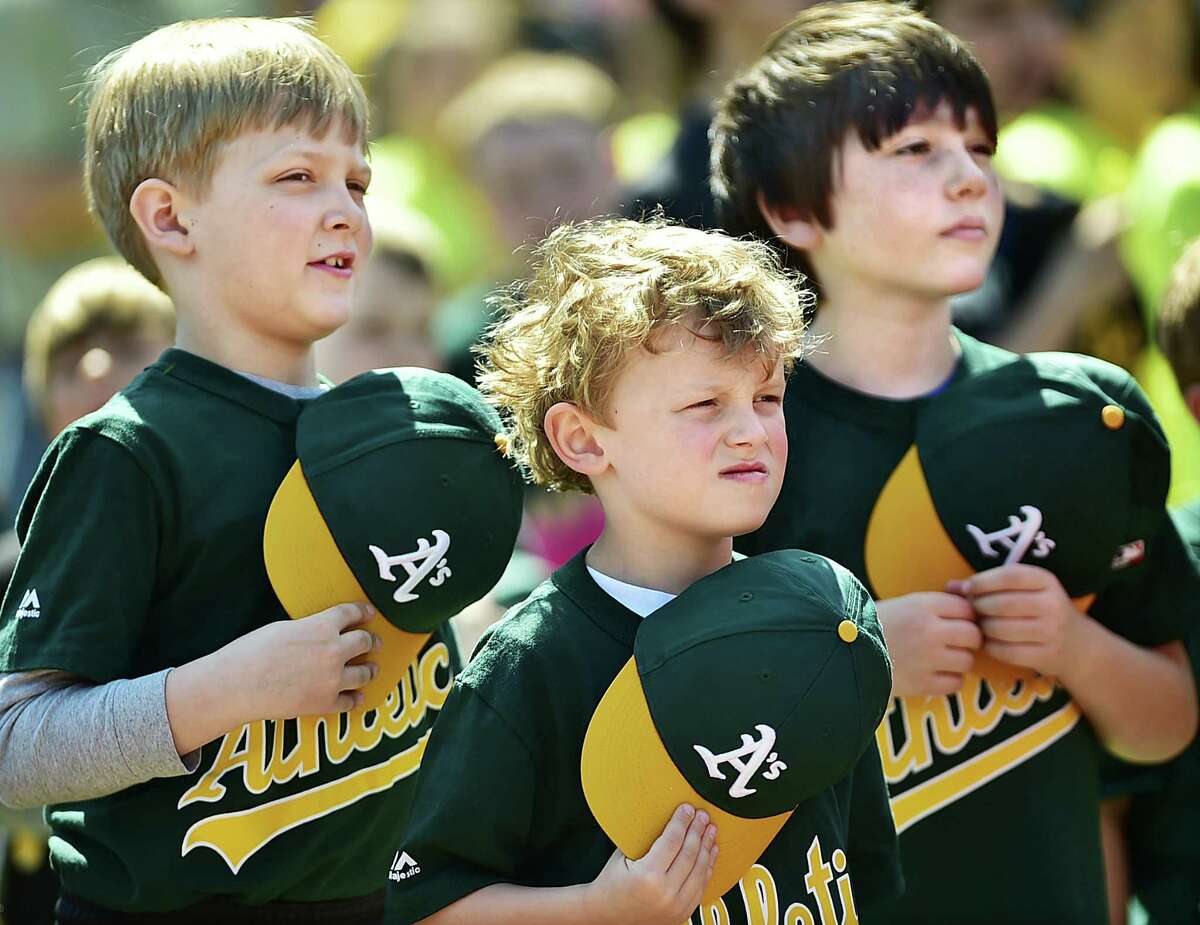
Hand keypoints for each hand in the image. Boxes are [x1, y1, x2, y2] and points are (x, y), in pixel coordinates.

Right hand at [222, 602, 380, 718]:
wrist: (237, 685)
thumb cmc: (252, 653)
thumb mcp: (284, 628)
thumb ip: (309, 629)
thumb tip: (320, 632)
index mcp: (322, 626)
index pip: (352, 613)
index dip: (364, 612)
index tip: (370, 613)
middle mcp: (334, 651)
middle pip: (365, 641)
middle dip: (373, 641)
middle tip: (375, 642)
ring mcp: (332, 679)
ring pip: (365, 673)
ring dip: (371, 670)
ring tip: (372, 669)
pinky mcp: (325, 703)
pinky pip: (350, 701)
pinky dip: (355, 699)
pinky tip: (358, 698)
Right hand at [583, 804, 716, 924]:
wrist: (607, 917)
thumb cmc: (611, 885)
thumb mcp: (621, 857)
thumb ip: (642, 838)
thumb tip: (661, 816)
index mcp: (648, 876)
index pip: (673, 840)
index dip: (682, 821)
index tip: (687, 809)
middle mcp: (665, 892)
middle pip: (689, 853)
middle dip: (697, 830)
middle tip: (702, 815)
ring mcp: (676, 906)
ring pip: (700, 870)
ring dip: (707, 847)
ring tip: (710, 830)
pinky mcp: (682, 913)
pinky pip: (701, 887)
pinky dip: (708, 868)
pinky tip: (710, 853)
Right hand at [875, 592, 981, 695]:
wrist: (841, 650)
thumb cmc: (872, 625)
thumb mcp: (903, 604)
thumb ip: (935, 603)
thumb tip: (965, 597)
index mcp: (922, 605)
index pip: (966, 608)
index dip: (965, 616)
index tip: (956, 622)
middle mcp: (929, 630)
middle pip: (973, 635)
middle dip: (967, 640)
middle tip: (954, 642)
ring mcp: (927, 658)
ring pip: (967, 661)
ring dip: (958, 661)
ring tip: (941, 659)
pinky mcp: (922, 683)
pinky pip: (956, 683)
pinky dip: (949, 681)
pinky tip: (934, 674)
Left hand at [954, 565, 1081, 677]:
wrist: (1076, 645)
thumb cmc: (1038, 610)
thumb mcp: (1022, 591)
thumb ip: (987, 585)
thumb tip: (950, 586)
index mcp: (1046, 581)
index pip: (1010, 576)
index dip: (983, 582)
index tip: (968, 588)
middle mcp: (1053, 604)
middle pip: (1002, 603)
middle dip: (979, 607)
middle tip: (972, 611)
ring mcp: (1052, 631)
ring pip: (1002, 629)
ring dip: (983, 628)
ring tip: (981, 626)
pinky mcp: (1047, 655)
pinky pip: (1007, 652)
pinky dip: (991, 647)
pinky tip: (990, 642)